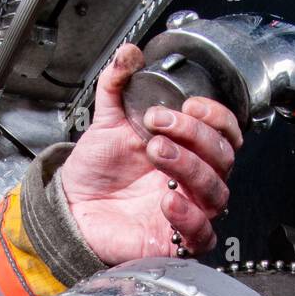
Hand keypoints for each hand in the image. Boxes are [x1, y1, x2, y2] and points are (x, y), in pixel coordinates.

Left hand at [60, 43, 241, 264]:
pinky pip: (202, 235)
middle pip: (224, 158)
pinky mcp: (175, 242)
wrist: (70, 209)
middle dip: (194, 135)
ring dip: (190, 166)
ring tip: (156, 152)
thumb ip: (117, 85)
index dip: (216, 117)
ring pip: (217, 191)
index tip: (189, 105)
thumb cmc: (95, 172)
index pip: (225, 133)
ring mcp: (187, 211)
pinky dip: (190, 217)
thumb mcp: (105, 121)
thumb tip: (129, 53)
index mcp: (186, 150)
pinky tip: (168, 201)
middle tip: (157, 126)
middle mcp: (192, 180)